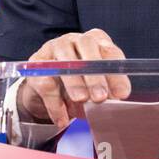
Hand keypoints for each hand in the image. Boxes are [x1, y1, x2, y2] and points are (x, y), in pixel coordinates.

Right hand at [16, 28, 131, 127]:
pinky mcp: (36, 64)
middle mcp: (75, 39)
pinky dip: (55, 104)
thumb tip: (117, 100)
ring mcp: (54, 48)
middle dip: (95, 75)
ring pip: (65, 60)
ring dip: (74, 82)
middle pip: (86, 47)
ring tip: (81, 101)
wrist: (47, 88)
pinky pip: (46, 82)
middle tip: (100, 97)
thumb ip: (108, 89)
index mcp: (96, 40)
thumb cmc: (80, 82)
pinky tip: (62, 119)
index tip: (122, 94)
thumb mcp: (96, 86)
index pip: (109, 51)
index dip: (116, 73)